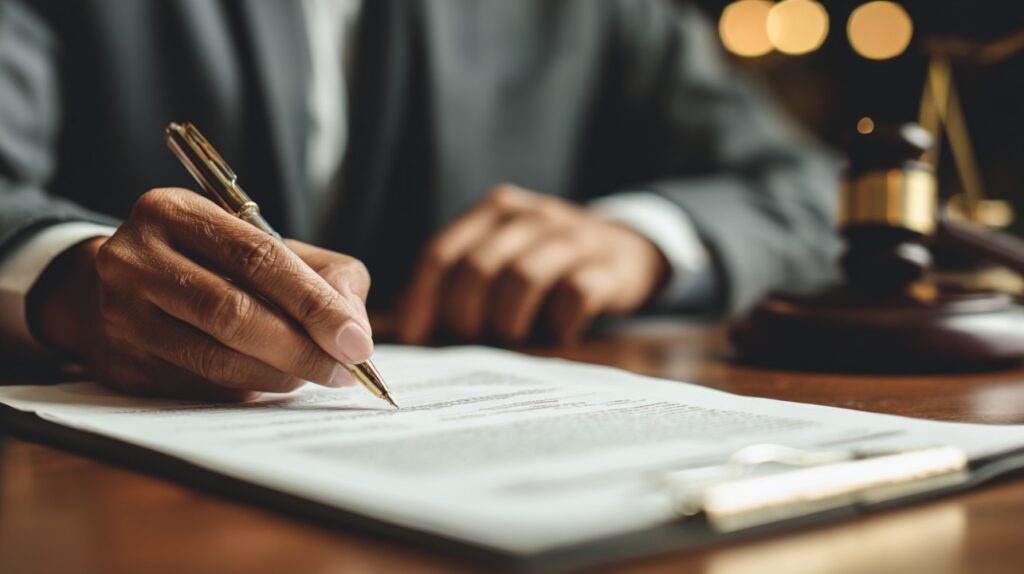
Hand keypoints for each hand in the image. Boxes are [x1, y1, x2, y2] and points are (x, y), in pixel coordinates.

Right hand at [28, 188, 373, 400]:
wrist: (125, 287)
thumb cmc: (216, 263)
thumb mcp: (269, 245)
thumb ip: (327, 275)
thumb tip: (354, 330)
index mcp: (174, 212)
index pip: (256, 257)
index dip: (312, 303)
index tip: (356, 341)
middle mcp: (135, 260)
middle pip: (231, 313)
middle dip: (301, 348)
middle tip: (344, 370)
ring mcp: (120, 316)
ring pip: (216, 360)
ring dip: (279, 375)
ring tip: (315, 374)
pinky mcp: (122, 366)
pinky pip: (202, 389)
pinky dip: (249, 389)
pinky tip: (270, 379)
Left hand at [396, 184, 668, 344]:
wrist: (630, 248)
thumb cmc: (547, 264)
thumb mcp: (503, 255)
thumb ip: (459, 279)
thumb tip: (402, 325)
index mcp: (496, 211)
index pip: (443, 253)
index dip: (422, 298)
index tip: (414, 336)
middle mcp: (532, 216)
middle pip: (478, 268)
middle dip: (464, 315)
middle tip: (469, 342)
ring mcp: (574, 238)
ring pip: (522, 279)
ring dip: (508, 321)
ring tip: (512, 338)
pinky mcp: (609, 266)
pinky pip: (574, 295)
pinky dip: (559, 322)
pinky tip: (558, 332)